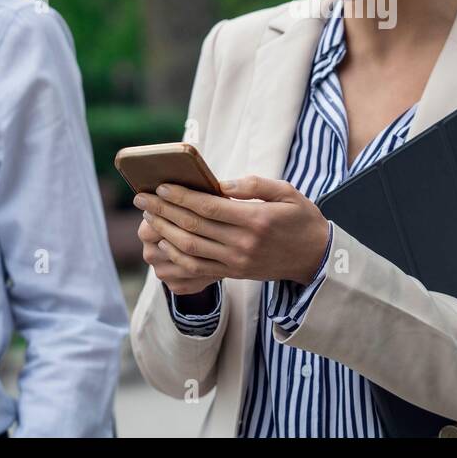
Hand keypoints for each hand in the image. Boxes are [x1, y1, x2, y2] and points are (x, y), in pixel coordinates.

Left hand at [133, 176, 330, 285]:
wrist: (315, 258)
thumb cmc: (300, 219)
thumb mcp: (287, 193)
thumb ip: (255, 185)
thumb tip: (222, 183)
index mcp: (256, 220)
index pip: (209, 207)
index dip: (181, 196)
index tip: (160, 186)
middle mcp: (243, 244)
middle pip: (193, 227)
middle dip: (163, 212)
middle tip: (142, 199)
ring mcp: (237, 262)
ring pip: (190, 249)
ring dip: (164, 233)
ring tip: (148, 218)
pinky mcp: (234, 274)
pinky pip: (197, 268)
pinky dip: (175, 255)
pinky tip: (164, 241)